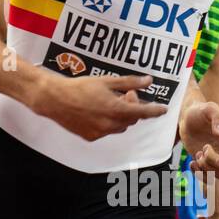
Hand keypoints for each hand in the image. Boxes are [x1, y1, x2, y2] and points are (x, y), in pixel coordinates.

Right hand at [36, 72, 165, 140]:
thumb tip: (148, 81)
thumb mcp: (107, 81)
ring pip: (119, 127)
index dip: (154, 111)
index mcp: (116, 110)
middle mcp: (110, 125)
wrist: (55, 99)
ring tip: (110, 102)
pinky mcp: (91, 137)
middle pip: (131, 120)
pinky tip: (97, 111)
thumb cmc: (80, 87)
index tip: (163, 109)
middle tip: (125, 94)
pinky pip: (106, 131)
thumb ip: (130, 82)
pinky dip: (107, 123)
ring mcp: (100, 133)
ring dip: (121, 117)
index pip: (143, 113)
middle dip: (132, 108)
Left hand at [180, 99, 218, 177]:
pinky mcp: (207, 163)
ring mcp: (218, 157)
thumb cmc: (200, 110)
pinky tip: (192, 162)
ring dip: (206, 169)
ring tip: (198, 155)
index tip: (212, 152)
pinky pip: (207, 176)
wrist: (187, 117)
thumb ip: (218, 118)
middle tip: (201, 151)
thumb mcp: (209, 108)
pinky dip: (198, 173)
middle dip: (212, 163)